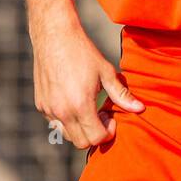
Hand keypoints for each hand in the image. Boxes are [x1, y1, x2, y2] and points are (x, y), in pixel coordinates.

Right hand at [31, 19, 143, 149]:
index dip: (108, 132)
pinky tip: (75, 102)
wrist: (55, 37)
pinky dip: (67, 120)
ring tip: (89, 109)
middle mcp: (62, 112)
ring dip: (80, 129)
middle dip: (95, 134)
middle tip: (102, 114)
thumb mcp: (106, 72)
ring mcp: (48, 110)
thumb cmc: (84, 53)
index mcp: (80, 105)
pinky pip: (55, 123)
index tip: (112, 117)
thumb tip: (140, 108)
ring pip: (67, 136)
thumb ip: (122, 95)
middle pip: (81, 142)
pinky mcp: (40, 105)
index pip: (95, 138)